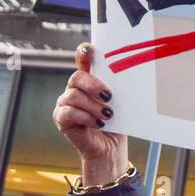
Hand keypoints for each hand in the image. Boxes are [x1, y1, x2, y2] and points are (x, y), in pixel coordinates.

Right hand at [53, 43, 127, 185]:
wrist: (110, 146)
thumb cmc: (116, 120)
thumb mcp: (120, 101)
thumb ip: (119, 87)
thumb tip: (132, 75)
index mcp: (90, 78)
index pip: (83, 59)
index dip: (84, 52)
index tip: (90, 49)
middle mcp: (75, 87)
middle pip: (76, 77)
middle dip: (93, 85)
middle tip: (109, 96)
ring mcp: (66, 102)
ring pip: (73, 96)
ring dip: (93, 106)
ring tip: (108, 115)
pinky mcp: (61, 118)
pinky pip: (68, 113)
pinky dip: (85, 117)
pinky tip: (98, 122)